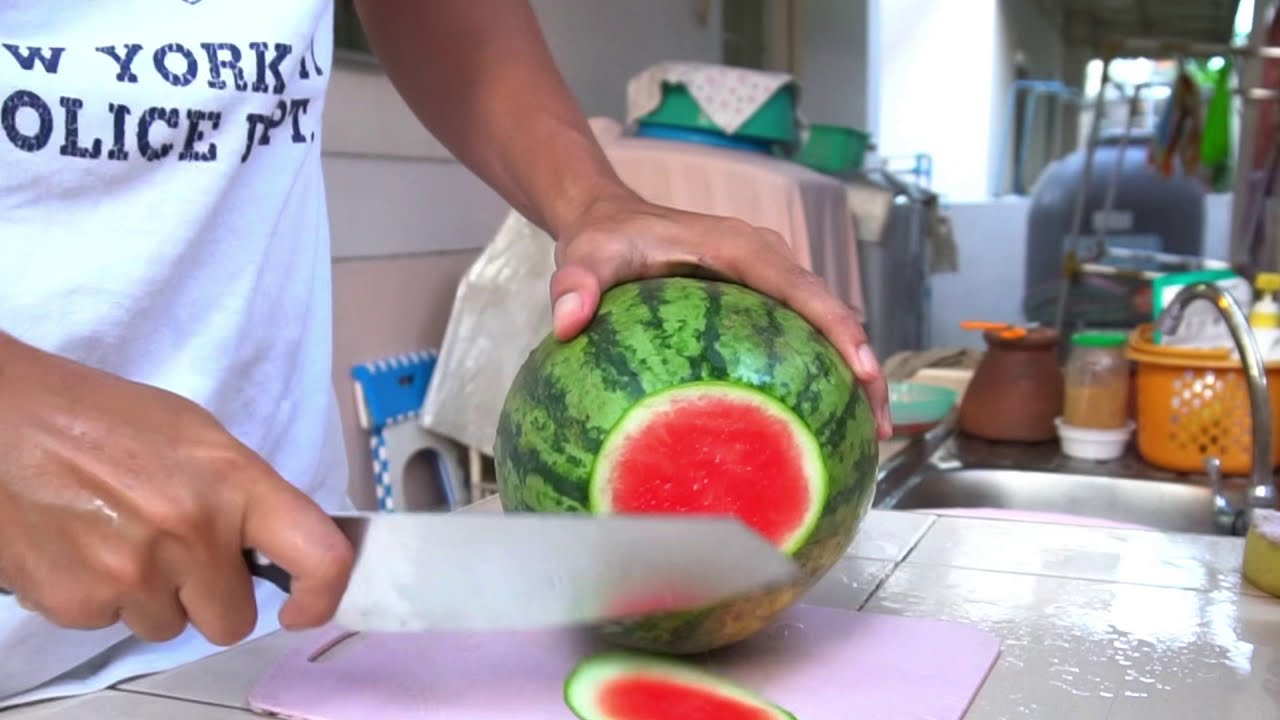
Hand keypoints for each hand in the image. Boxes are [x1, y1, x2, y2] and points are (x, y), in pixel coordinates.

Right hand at [0, 334, 353, 644]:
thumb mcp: (197, 438)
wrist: (5, 419)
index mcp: (235, 484)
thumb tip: (271, 547)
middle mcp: (192, 534)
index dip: (322, 595)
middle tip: (179, 555)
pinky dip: (99, 596)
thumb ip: (241, 496)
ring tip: (119, 538)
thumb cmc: (104, 419)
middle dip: (210, 598)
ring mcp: (133, 575)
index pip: (319, 555)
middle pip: (231, 621)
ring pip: (168, 626)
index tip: (302, 608)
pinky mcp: (76, 602)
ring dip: (152, 596)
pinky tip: (82, 546)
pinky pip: (110, 623)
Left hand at [547, 190, 892, 439]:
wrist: (609, 220)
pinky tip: (822, 424)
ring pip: (826, 329)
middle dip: (863, 367)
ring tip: (868, 438)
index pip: (802, 289)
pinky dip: (822, 376)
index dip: (838, 328)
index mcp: (741, 249)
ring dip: (853, 377)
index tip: (861, 371)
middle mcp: (767, 263)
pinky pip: (803, 340)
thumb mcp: (587, 255)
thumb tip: (568, 320)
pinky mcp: (763, 307)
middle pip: (832, 313)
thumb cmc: (606, 236)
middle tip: (878, 426)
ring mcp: (770, 286)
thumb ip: (576, 282)